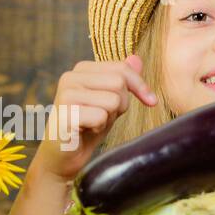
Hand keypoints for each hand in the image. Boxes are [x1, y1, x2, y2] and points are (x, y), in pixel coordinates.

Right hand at [34, 55, 156, 181]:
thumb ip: (122, 80)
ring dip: (109, 117)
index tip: (151, 101)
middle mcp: (71, 77)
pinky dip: (99, 128)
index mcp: (81, 70)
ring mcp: (66, 94)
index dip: (140, 86)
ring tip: (93, 123)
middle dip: (122, 104)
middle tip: (105, 116)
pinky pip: (101, 116)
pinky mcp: (65, 113)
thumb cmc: (88, 127)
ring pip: (113, 100)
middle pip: (119, 83)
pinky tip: (85, 130)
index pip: (122, 68)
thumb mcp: (110, 101)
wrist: (63, 155)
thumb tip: (137, 58)